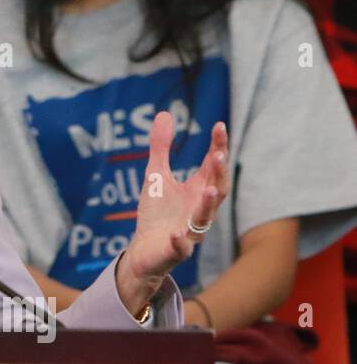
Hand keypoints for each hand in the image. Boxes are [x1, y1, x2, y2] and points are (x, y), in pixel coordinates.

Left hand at [120, 112, 229, 303]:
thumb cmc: (157, 213)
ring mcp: (190, 231)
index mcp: (198, 190)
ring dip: (207, 204)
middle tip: (219, 155)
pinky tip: (178, 233)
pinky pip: (182, 246)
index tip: (219, 125)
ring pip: (204, 219)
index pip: (213, 166)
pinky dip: (181, 240)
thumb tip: (164, 113)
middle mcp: (200, 210)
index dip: (218, 147)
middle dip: (219, 174)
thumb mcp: (156, 175)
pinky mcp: (176, 250)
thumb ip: (161, 147)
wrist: (144, 250)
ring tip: (208, 189)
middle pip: (217, 190)